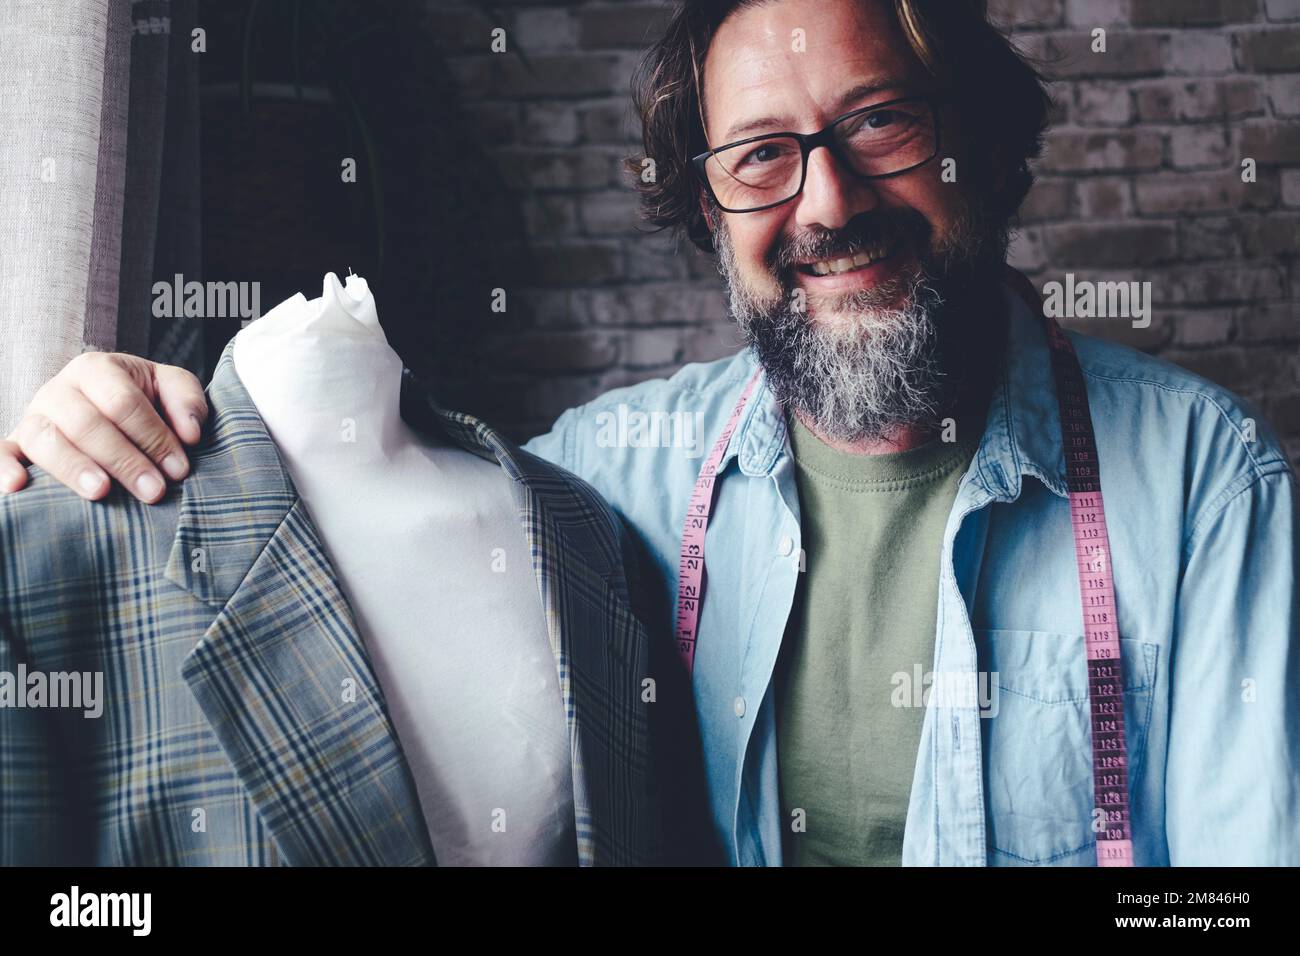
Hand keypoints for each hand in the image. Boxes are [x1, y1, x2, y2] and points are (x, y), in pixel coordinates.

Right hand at [0, 352, 208, 502]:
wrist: (103, 406)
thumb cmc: (142, 399)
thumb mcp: (169, 387)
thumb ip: (186, 400)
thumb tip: (190, 433)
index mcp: (97, 369)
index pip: (123, 402)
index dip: (154, 436)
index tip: (179, 469)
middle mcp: (59, 390)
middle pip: (87, 423)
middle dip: (124, 459)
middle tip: (154, 490)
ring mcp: (34, 417)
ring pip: (46, 440)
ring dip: (75, 468)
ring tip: (102, 492)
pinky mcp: (17, 443)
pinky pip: (1, 452)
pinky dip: (3, 467)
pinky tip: (17, 487)